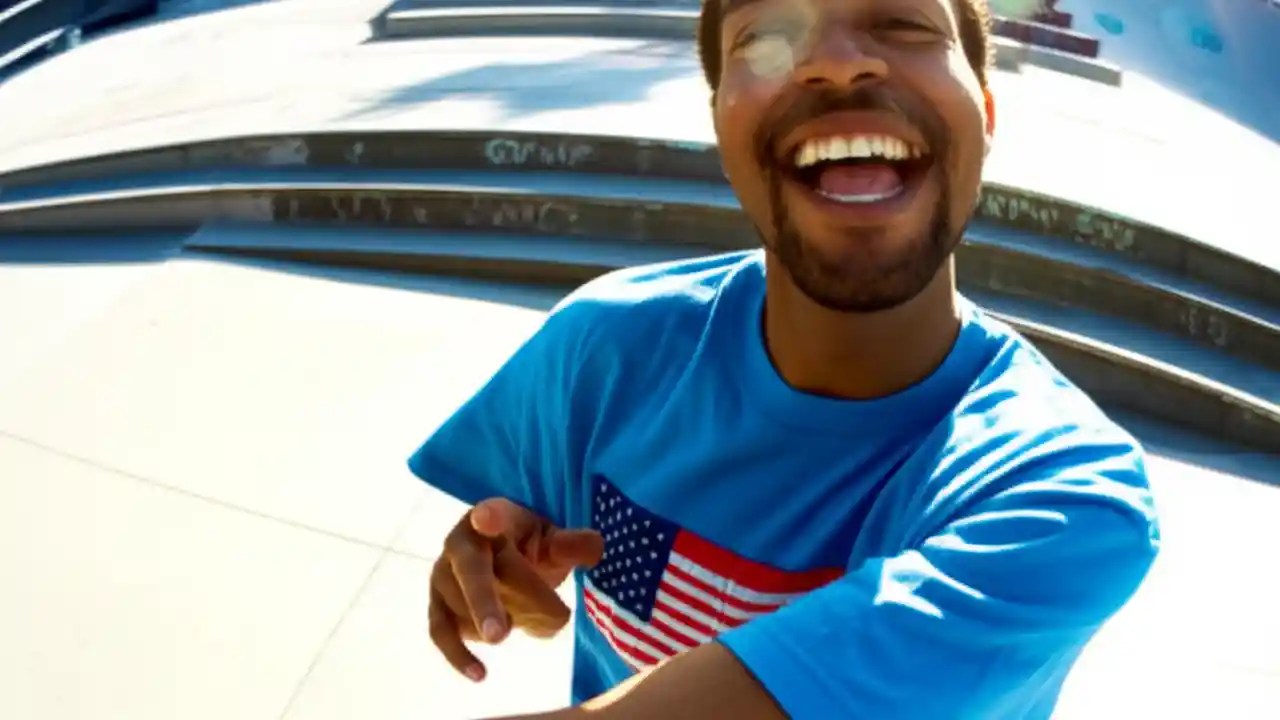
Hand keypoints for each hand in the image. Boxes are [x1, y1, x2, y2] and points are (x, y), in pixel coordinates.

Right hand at [429, 497, 603, 681]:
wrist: (507, 559)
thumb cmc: (536, 546)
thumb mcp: (558, 541)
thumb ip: (575, 545)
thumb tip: (595, 549)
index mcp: (495, 514)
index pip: (493, 513)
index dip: (490, 518)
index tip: (485, 519)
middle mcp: (462, 541)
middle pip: (470, 569)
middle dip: (484, 601)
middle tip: (501, 634)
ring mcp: (444, 573)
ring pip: (463, 605)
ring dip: (499, 624)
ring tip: (542, 625)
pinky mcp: (438, 604)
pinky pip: (441, 631)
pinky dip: (458, 655)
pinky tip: (480, 674)